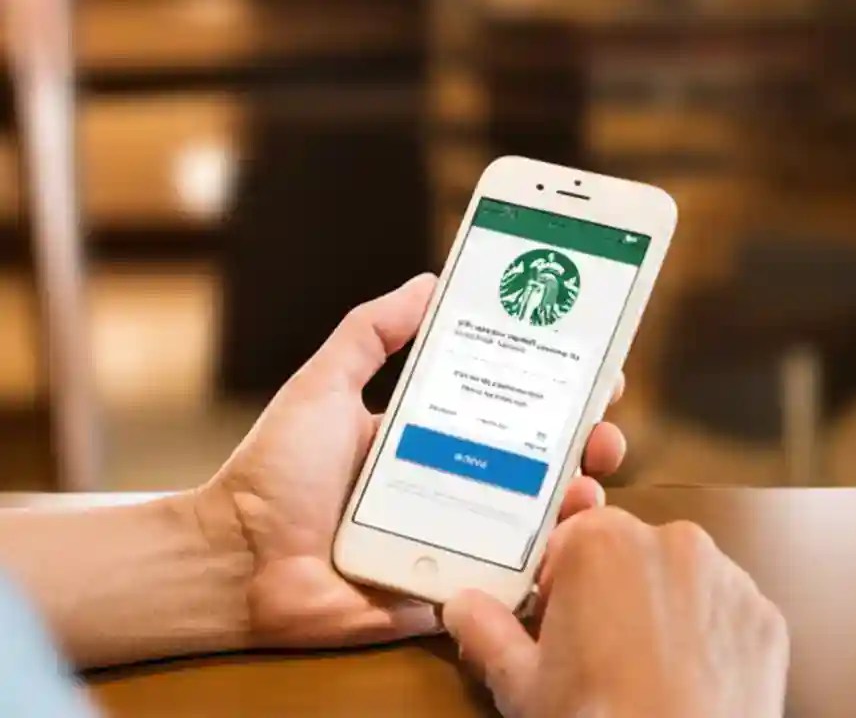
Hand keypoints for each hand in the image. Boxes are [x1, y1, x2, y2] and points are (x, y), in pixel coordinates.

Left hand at [197, 274, 627, 648]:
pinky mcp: (452, 589)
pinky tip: (566, 544)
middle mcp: (456, 484)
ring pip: (539, 522)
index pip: (514, 408)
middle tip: (603, 432)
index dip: (561, 392)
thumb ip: (371, 332)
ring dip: (577, 501)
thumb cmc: (273, 474)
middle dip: (587, 445)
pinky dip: (549, 566)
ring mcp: (459, 540)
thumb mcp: (323, 385)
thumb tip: (428, 281)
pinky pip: (512, 581)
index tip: (599, 374)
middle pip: (542, 463)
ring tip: (586, 486)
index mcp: (434, 435)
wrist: (236, 562)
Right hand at [442, 507, 789, 717]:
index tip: (558, 622)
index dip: (559, 585)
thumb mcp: (522, 683)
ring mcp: (728, 577)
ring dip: (665, 610)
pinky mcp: (766, 616)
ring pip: (684, 581)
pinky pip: (728, 614)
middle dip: (614, 592)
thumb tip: (462, 607)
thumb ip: (486, 632)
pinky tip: (690, 680)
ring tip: (648, 672)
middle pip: (630, 554)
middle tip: (601, 653)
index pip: (570, 541)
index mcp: (602, 543)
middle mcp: (672, 542)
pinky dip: (711, 639)